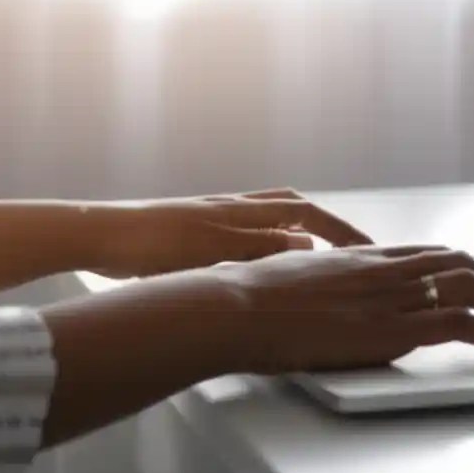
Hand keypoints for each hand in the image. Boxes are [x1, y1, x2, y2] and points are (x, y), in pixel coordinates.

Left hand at [94, 188, 373, 277]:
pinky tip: (262, 263)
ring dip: (298, 232)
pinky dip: (269, 243)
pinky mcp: (196, 229)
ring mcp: (215, 216)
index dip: (342, 233)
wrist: (101, 235)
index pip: (309, 216)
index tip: (371, 249)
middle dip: (328, 228)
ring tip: (316, 254)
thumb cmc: (153, 245)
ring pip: (271, 218)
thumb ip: (262, 248)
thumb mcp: (214, 251)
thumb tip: (311, 248)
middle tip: (352, 249)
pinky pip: (248, 232)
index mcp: (244, 212)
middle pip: (295, 208)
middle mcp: (235, 208)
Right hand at [215, 245, 473, 371]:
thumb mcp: (286, 275)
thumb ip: (310, 278)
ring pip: (470, 286)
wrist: (237, 308)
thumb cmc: (248, 298)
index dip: (458, 264)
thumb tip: (304, 282)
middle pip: (457, 262)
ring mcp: (391, 297)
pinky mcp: (394, 328)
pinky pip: (462, 323)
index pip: (424, 253)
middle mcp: (383, 270)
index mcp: (360, 258)